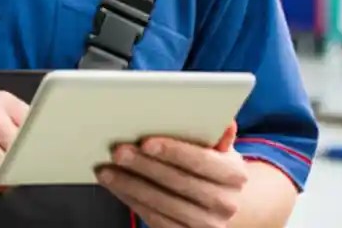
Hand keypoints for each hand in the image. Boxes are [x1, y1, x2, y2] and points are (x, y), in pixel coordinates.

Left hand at [97, 122, 248, 227]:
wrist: (222, 205)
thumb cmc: (214, 169)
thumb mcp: (222, 150)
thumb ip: (218, 135)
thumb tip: (225, 123)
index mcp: (234, 175)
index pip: (200, 161)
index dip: (173, 151)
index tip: (146, 142)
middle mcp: (225, 203)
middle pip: (177, 182)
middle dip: (144, 166)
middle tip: (118, 152)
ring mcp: (206, 225)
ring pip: (162, 204)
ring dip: (130, 186)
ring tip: (107, 170)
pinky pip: (155, 219)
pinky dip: (132, 202)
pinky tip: (116, 187)